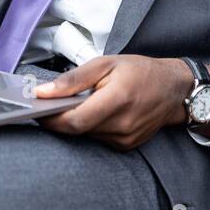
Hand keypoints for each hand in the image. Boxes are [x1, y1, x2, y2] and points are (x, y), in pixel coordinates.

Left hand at [32, 56, 190, 151]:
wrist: (173, 89)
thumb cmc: (140, 71)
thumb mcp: (105, 64)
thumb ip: (72, 80)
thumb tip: (43, 92)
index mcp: (117, 99)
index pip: (74, 121)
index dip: (51, 119)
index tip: (36, 110)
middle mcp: (122, 125)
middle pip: (77, 130)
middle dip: (60, 119)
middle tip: (51, 105)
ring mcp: (125, 139)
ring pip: (86, 135)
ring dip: (76, 122)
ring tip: (80, 104)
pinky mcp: (126, 146)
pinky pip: (98, 139)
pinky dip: (91, 127)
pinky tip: (97, 112)